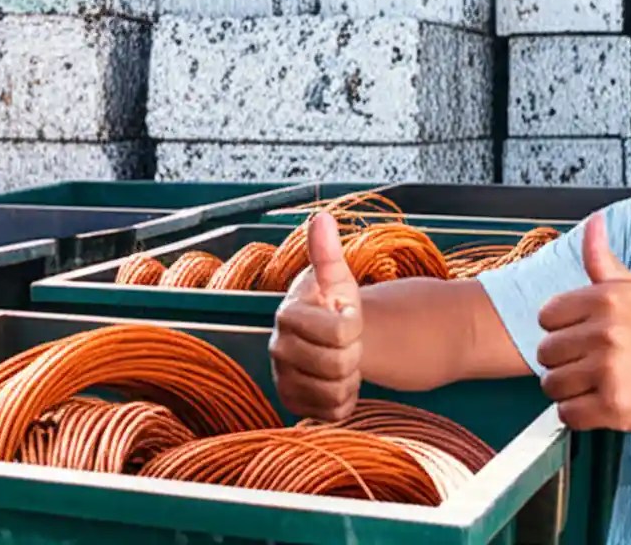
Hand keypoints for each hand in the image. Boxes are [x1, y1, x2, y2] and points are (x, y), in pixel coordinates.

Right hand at [268, 210, 362, 420]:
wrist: (331, 336)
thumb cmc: (334, 303)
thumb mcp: (337, 278)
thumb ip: (328, 253)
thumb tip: (321, 218)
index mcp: (288, 314)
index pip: (341, 331)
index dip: (353, 324)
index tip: (345, 314)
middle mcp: (277, 349)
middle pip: (339, 364)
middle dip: (353, 353)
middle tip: (346, 341)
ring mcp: (282, 379)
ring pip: (336, 391)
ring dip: (350, 378)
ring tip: (341, 359)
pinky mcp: (292, 404)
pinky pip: (333, 412)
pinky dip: (345, 400)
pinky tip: (337, 381)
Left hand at [535, 212, 630, 431]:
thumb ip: (601, 258)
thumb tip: (594, 222)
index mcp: (605, 299)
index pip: (545, 317)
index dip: (561, 329)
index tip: (585, 335)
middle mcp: (607, 332)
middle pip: (545, 352)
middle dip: (563, 361)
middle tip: (593, 362)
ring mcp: (610, 370)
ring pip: (551, 384)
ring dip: (568, 389)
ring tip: (597, 382)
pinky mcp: (613, 405)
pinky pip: (566, 413)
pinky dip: (579, 413)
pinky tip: (602, 401)